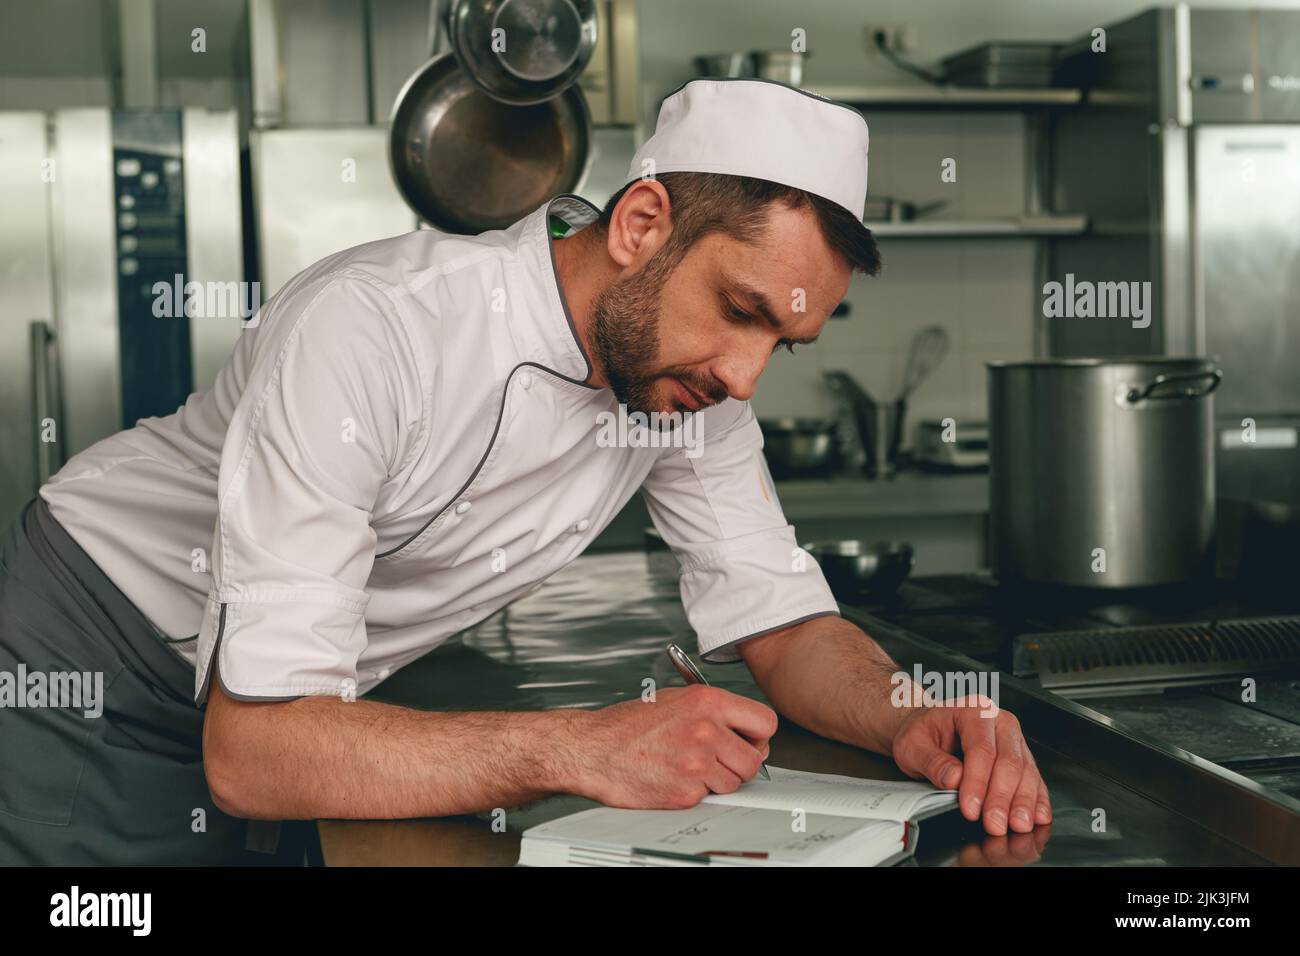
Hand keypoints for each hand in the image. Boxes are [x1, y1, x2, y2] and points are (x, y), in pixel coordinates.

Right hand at [567, 685, 774, 808]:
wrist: (593, 749)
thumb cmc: (627, 725)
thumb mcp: (674, 699)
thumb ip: (713, 711)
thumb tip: (743, 728)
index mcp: (707, 702)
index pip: (765, 722)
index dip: (759, 736)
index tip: (750, 740)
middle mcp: (706, 730)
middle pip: (754, 759)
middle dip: (741, 763)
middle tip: (721, 760)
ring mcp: (696, 763)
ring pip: (734, 782)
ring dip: (717, 780)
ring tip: (689, 766)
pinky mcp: (686, 792)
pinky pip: (709, 797)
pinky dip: (695, 792)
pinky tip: (673, 777)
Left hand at [890, 694, 1051, 835]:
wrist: (926, 728)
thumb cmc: (922, 733)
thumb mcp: (912, 745)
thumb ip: (932, 761)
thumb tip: (954, 778)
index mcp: (972, 711)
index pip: (981, 749)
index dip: (978, 782)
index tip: (970, 808)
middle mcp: (998, 721)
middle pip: (1009, 761)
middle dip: (1002, 797)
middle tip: (995, 823)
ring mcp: (1012, 738)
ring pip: (1026, 771)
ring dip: (1023, 802)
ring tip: (1017, 825)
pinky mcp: (1020, 755)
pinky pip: (1034, 777)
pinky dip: (1037, 799)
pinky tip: (1037, 815)